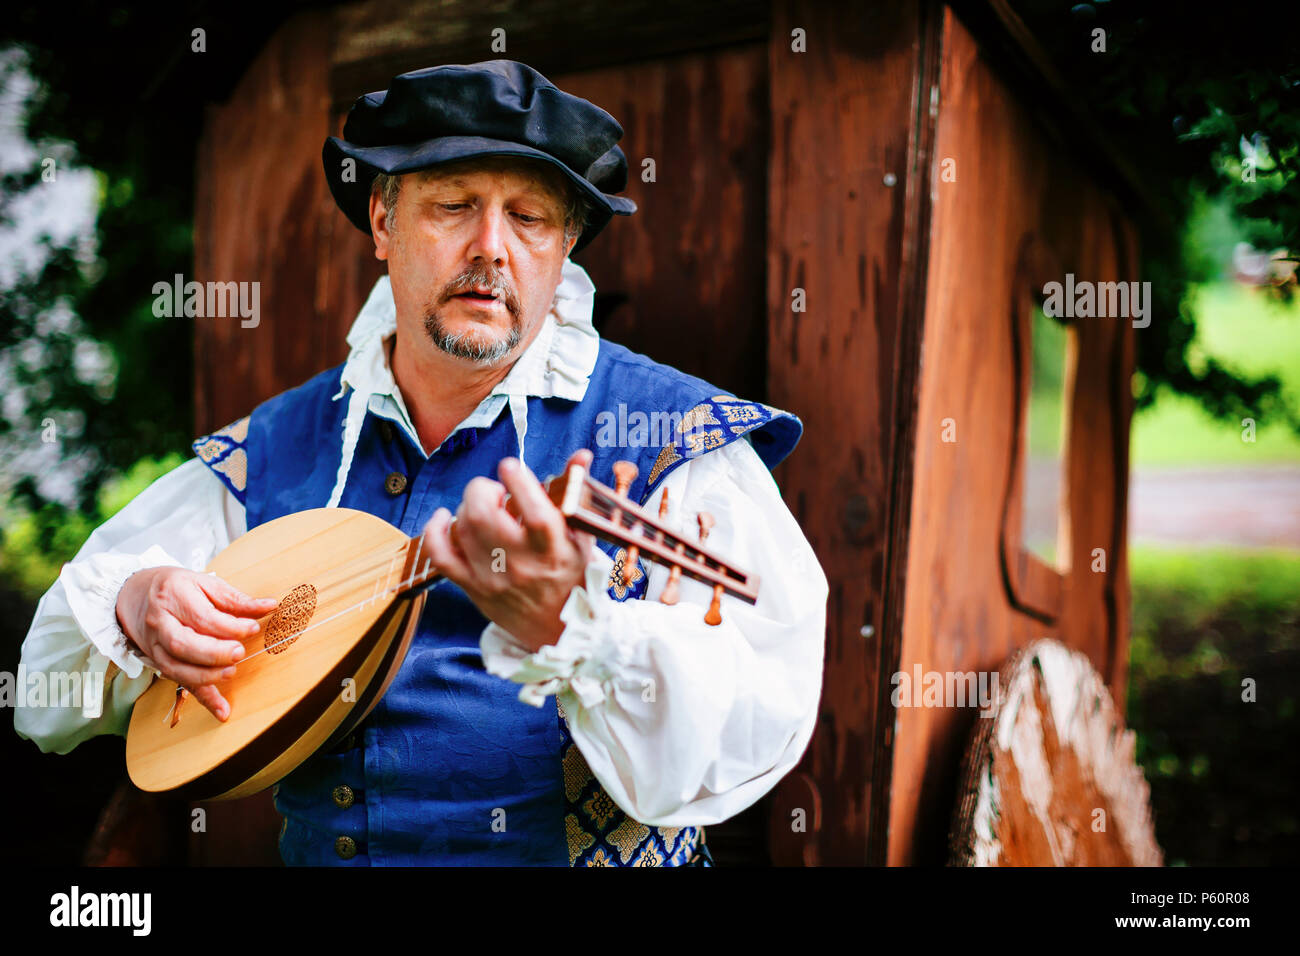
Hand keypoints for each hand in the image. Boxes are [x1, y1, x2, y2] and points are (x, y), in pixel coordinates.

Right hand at [115, 566, 279, 720]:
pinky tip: (223, 710)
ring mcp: (156, 646)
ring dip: (206, 676)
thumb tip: (269, 606)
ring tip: (230, 673)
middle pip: (183, 644)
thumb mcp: (205, 584)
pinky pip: (181, 684)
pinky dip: (203, 699)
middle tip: (238, 653)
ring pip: (176, 668)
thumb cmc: (176, 588)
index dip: (230, 626)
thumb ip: (236, 599)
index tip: (253, 628)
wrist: (134, 596)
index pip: (202, 618)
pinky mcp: (159, 663)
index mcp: (173, 596)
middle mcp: (160, 623)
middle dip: (213, 653)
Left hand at [422, 450, 595, 652]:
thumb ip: (575, 495)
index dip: (518, 481)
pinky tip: (444, 517)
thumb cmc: (571, 579)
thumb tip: (580, 455)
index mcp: (552, 551)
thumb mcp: (580, 538)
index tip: (510, 466)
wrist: (558, 632)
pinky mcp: (472, 588)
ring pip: (463, 528)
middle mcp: (520, 565)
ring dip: (467, 505)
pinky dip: (435, 531)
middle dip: (483, 489)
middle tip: (496, 491)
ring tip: (484, 506)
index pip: (533, 512)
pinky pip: (440, 556)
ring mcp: (492, 578)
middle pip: (484, 515)